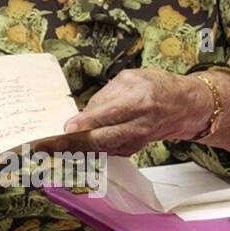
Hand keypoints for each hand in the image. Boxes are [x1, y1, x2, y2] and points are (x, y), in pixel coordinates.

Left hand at [38, 68, 208, 157]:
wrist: (184, 107)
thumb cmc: (156, 86)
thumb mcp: (131, 79)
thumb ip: (106, 96)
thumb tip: (82, 115)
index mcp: (140, 101)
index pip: (111, 114)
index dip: (89, 122)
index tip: (67, 128)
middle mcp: (139, 125)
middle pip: (103, 139)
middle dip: (72, 143)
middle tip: (46, 145)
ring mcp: (136, 141)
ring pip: (102, 149)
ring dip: (73, 150)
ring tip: (45, 149)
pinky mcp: (131, 149)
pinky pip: (105, 151)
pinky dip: (84, 151)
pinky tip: (63, 149)